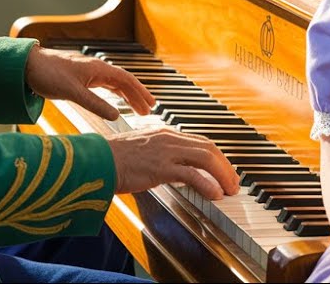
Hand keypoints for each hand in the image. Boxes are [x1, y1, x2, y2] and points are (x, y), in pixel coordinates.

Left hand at [24, 44, 154, 120]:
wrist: (28, 65)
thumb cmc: (48, 74)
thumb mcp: (73, 92)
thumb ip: (95, 104)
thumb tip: (116, 116)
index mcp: (99, 69)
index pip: (127, 80)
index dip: (141, 92)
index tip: (151, 104)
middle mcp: (97, 68)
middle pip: (124, 82)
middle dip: (137, 96)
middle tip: (149, 110)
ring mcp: (90, 72)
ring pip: (115, 84)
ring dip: (127, 95)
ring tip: (137, 108)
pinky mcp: (82, 77)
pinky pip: (105, 85)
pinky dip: (115, 94)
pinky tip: (116, 101)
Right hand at [106, 123, 238, 197]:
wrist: (95, 161)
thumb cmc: (113, 159)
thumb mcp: (142, 150)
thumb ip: (160, 155)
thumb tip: (176, 169)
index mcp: (166, 134)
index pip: (201, 142)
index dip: (217, 157)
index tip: (225, 170)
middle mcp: (169, 139)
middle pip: (209, 148)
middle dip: (225, 166)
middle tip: (234, 182)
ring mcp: (165, 152)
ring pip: (205, 158)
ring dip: (222, 175)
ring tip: (229, 190)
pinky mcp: (160, 167)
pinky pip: (191, 174)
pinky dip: (207, 184)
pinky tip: (215, 194)